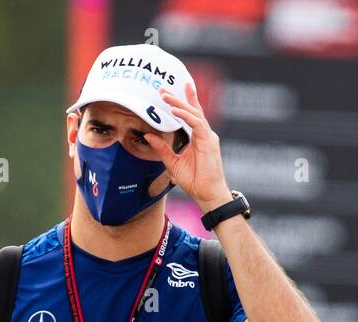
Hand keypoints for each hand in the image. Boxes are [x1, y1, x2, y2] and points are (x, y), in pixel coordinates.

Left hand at [144, 83, 232, 211]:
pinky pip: (197, 123)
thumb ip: (162, 148)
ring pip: (194, 114)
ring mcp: (208, 137)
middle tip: (163, 89)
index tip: (169, 92)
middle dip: (179, 98)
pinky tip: (175, 110)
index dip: (183, 101)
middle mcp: (205, 135)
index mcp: (198, 138)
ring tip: (165, 97)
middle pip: (193, 110)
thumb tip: (149, 135)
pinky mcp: (209, 142)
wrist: (208, 195)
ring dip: (179, 104)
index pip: (191, 115)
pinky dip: (186, 115)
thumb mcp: (173, 162)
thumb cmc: (195, 181)